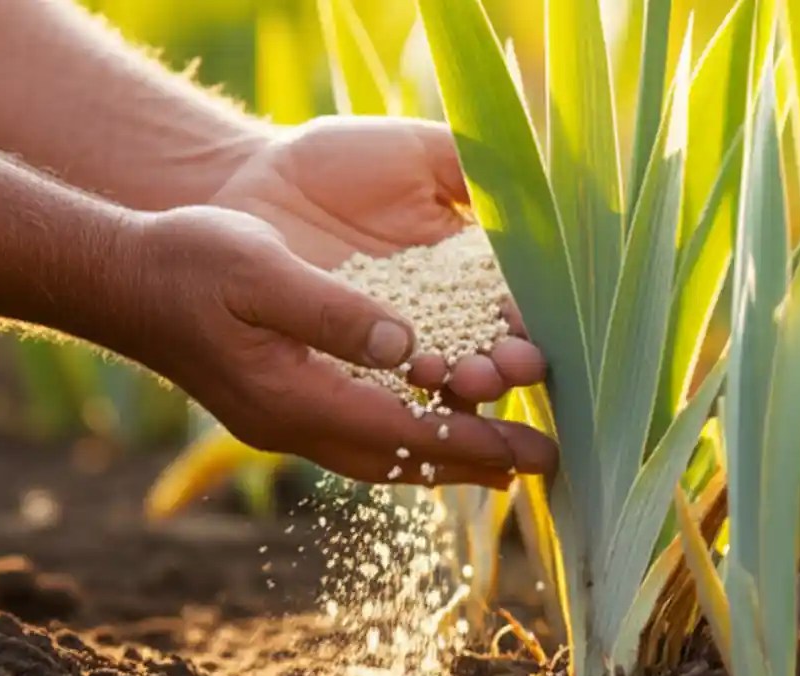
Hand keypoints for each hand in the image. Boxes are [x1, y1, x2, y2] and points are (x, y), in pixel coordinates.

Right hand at [110, 207, 556, 488]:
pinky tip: (428, 420)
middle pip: (400, 460)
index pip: (404, 437)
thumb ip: (333, 311)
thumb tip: (409, 343)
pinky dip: (403, 434)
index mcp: (293, 396)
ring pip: (378, 453)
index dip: (473, 445)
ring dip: (440, 455)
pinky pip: (356, 433)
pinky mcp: (277, 401)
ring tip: (499, 459)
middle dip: (471, 464)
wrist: (119, 279)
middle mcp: (292, 423)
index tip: (532, 454)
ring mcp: (282, 418)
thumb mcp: (260, 270)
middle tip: (537, 468)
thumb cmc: (185, 263)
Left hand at [212, 115, 544, 406]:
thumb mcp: (416, 153)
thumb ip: (476, 171)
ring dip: (460, 389)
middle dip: (500, 366)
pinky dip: (401, 397)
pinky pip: (382, 388)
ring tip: (462, 382)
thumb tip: (544, 199)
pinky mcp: (349, 363)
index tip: (536, 338)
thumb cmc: (339, 159)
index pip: (512, 303)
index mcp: (469, 265)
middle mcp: (441, 313)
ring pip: (440, 376)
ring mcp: (395, 344)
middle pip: (486, 350)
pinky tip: (411, 393)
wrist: (254, 184)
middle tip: (502, 370)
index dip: (529, 324)